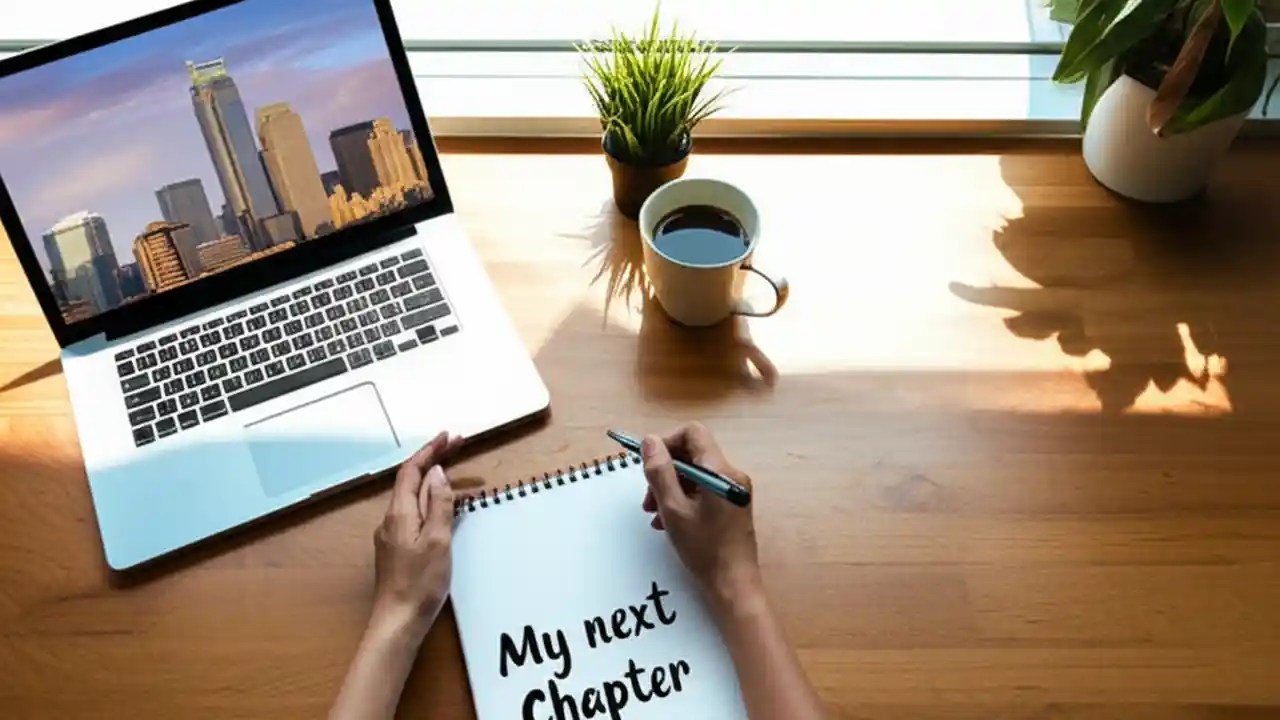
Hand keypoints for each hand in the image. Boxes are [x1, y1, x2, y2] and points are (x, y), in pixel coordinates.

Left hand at [370, 431, 462, 642]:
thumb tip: (438, 472)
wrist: (398, 621)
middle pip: (411, 481)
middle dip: (433, 460)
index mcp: (400, 514)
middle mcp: (391, 520)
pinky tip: (446, 510)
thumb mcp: (437, 540)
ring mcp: (392, 535)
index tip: (450, 436)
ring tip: (460, 477)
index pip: (412, 471)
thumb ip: (438, 504)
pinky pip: (415, 515)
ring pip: (413, 498)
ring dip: (434, 483)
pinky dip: (431, 503)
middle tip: (458, 445)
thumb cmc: (420, 584)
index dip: (430, 450)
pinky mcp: (397, 549)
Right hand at [641, 423, 762, 612]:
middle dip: (665, 471)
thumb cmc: (704, 549)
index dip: (667, 443)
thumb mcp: (673, 509)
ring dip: (670, 488)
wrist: (733, 585)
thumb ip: (660, 472)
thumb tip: (650, 441)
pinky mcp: (731, 505)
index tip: (650, 465)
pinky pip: (703, 491)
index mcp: (719, 471)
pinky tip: (668, 521)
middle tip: (648, 498)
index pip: (692, 433)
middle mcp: (730, 475)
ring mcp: (733, 490)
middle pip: (692, 455)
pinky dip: (683, 500)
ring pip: (695, 475)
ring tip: (655, 514)